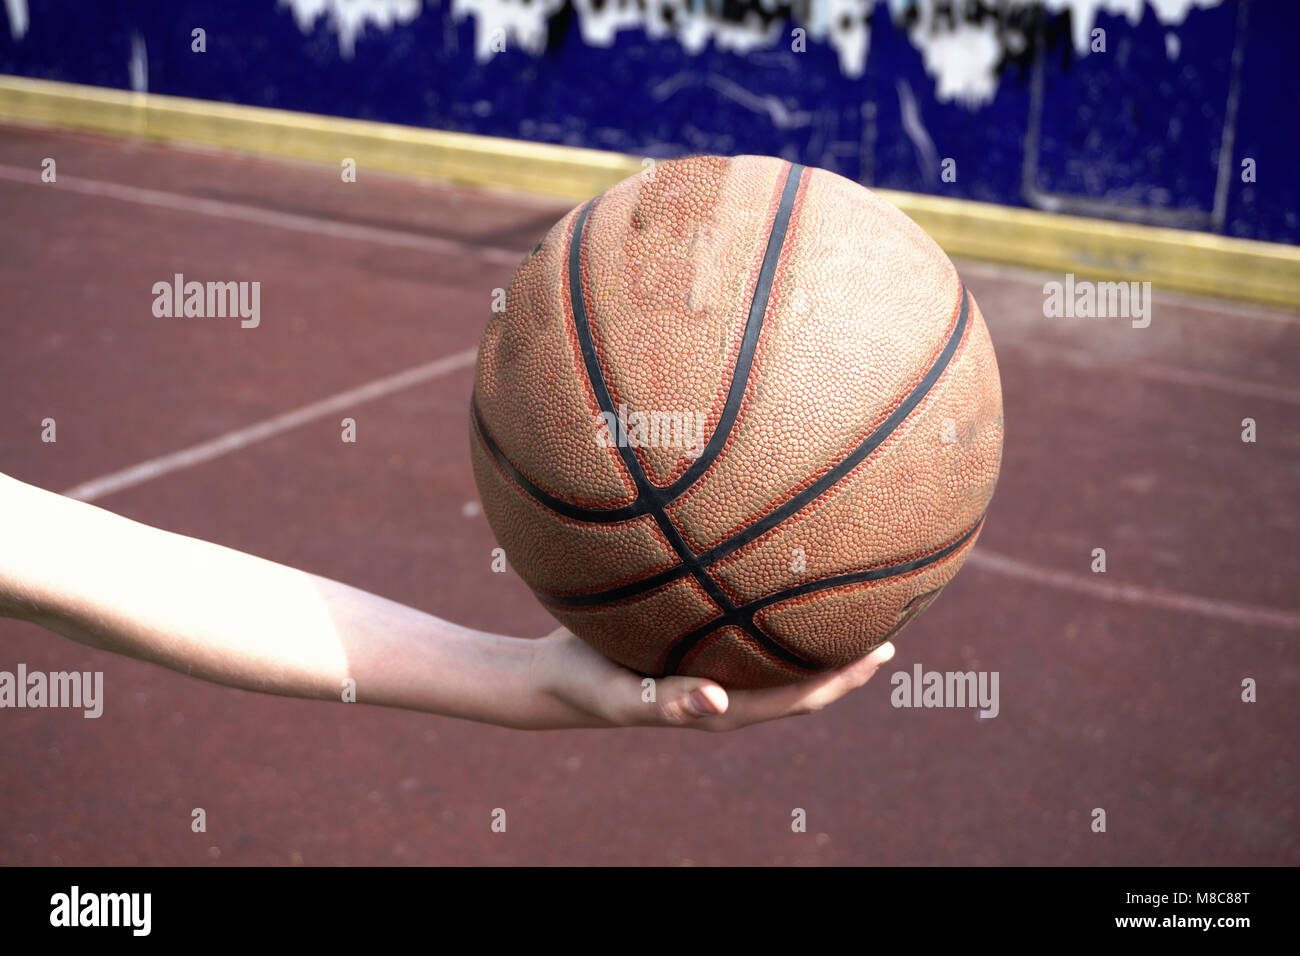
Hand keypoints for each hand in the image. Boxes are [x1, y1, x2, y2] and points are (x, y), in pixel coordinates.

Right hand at [530, 627, 895, 730]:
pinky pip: (748, 638)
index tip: (880, 654)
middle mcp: (728, 693)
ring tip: (852, 610)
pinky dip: (776, 621)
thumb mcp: (624, 695)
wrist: (555, 677)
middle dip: (847, 666)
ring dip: (818, 646)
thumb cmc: (588, 683)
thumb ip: (667, 702)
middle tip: (889, 635)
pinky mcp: (698, 652)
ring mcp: (715, 673)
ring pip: (779, 662)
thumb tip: (718, 700)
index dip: (842, 681)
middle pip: (802, 684)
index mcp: (722, 708)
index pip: (797, 699)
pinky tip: (782, 585)